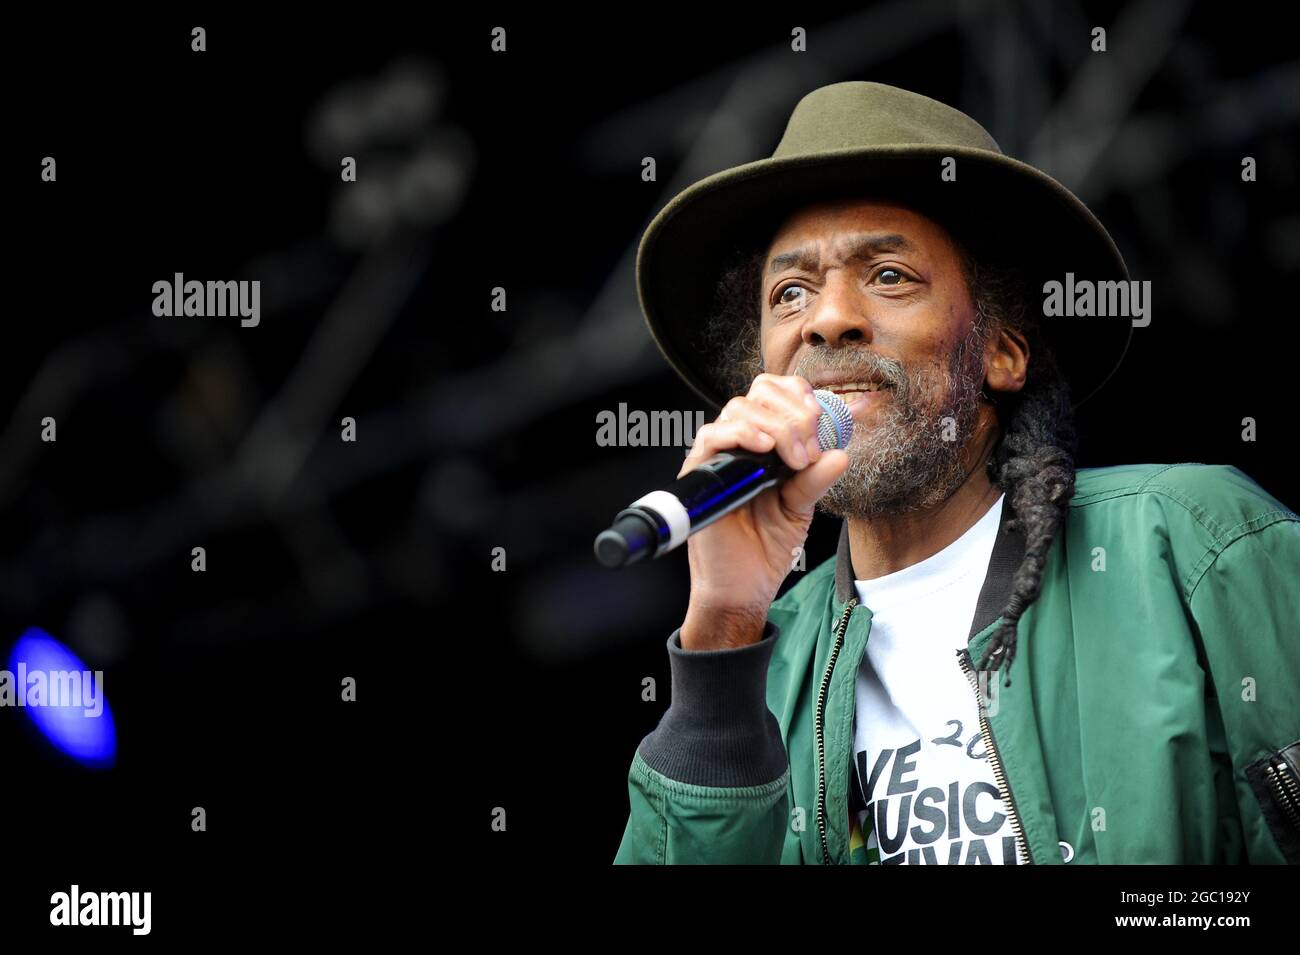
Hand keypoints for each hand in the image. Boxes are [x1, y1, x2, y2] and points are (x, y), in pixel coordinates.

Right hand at [677, 374, 849, 649]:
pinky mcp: (701, 473)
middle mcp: (740, 444)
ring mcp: (719, 456)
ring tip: (793, 459)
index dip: (800, 396)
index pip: (776, 393)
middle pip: (759, 393)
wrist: (743, 586)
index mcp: (765, 444)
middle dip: (793, 414)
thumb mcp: (802, 506)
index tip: (821, 421)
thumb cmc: (767, 547)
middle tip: (809, 451)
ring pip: (738, 409)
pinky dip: (741, 434)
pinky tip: (764, 449)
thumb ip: (817, 477)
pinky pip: (711, 436)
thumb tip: (841, 452)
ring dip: (774, 426)